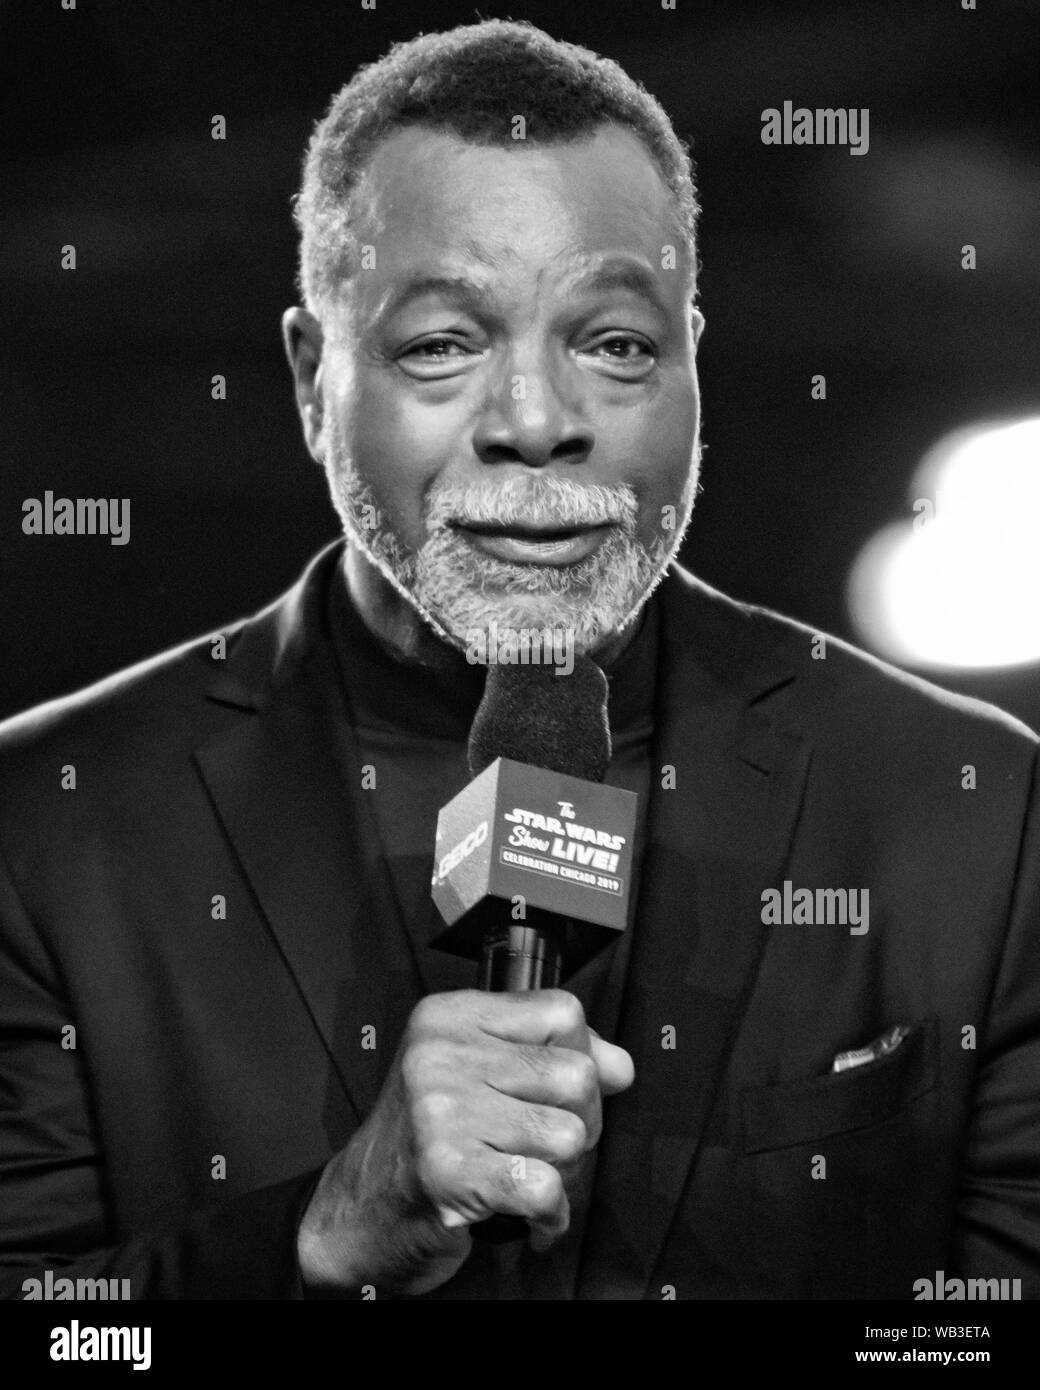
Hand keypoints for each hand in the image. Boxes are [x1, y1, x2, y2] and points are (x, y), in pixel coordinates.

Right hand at [296, 988, 633, 1295]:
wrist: (357, 1210)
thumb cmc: (422, 1140)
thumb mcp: (475, 1073)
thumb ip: (548, 1057)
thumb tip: (619, 1065)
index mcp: (450, 1018)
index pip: (562, 1012)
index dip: (581, 1056)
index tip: (559, 1090)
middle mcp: (441, 1055)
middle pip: (577, 1076)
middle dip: (580, 1123)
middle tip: (544, 1146)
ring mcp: (441, 1111)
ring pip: (570, 1135)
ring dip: (563, 1173)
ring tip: (527, 1176)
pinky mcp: (448, 1171)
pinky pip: (545, 1187)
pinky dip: (551, 1214)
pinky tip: (531, 1215)